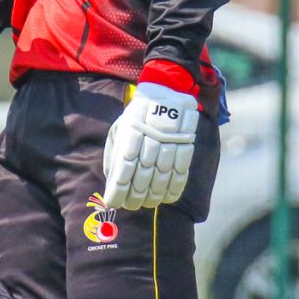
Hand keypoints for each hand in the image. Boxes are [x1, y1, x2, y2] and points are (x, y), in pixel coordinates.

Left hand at [102, 83, 198, 210]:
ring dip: (154, 194)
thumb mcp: (120, 127)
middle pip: (143, 173)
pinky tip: (168, 198)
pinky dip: (175, 187)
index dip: (119, 188)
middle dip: (136, 195)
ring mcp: (171, 138)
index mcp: (131, 130)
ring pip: (163, 175)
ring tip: (147, 204)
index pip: (124, 166)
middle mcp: (151, 135)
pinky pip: (182, 169)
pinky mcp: (187, 141)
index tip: (113, 203)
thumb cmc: (137, 116)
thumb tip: (112, 179)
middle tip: (131, 206)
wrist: (165, 91)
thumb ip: (115, 151)